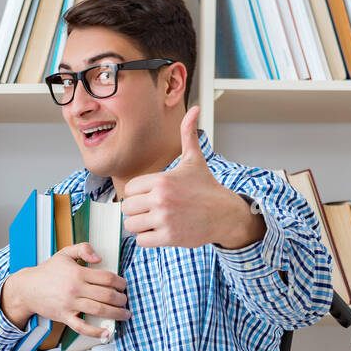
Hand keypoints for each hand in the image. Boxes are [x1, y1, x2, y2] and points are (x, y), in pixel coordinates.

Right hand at [0, 242, 130, 338]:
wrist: (27, 288)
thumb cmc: (47, 272)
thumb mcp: (64, 253)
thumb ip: (83, 248)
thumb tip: (99, 258)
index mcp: (78, 273)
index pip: (107, 277)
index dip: (120, 282)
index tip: (124, 285)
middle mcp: (75, 289)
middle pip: (106, 295)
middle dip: (121, 299)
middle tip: (125, 300)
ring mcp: (70, 304)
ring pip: (99, 310)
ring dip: (116, 313)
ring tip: (124, 314)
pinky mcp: (64, 317)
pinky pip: (82, 327)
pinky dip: (95, 332)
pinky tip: (106, 332)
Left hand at [121, 106, 263, 249]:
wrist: (224, 213)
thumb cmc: (206, 188)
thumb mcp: (194, 160)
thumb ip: (188, 135)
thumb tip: (194, 109)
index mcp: (162, 180)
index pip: (130, 189)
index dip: (138, 193)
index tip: (150, 195)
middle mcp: (161, 199)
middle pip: (127, 208)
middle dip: (137, 210)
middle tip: (151, 209)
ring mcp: (164, 219)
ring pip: (130, 225)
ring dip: (140, 225)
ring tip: (155, 220)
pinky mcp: (168, 237)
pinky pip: (141, 241)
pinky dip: (147, 238)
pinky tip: (160, 231)